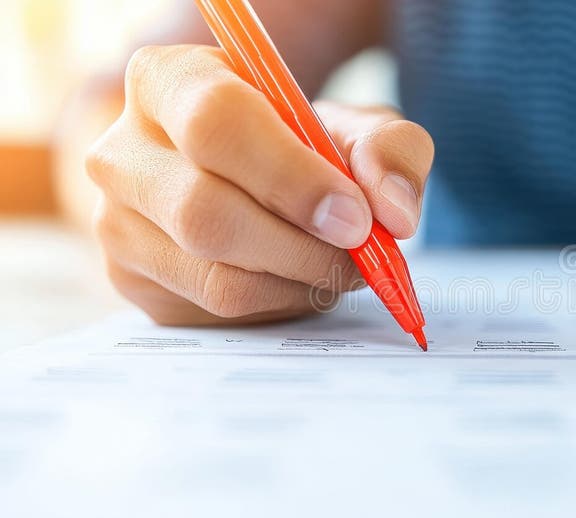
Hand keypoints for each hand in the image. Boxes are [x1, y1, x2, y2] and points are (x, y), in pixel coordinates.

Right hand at [88, 45, 433, 324]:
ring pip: (214, 274)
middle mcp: (121, 149)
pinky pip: (215, 310)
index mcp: (167, 81)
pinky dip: (277, 303)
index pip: (216, 123)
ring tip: (334, 264)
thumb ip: (390, 153)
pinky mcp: (131, 280)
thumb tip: (392, 212)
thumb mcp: (358, 131)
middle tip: (358, 253)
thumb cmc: (304, 149)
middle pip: (205, 212)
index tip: (355, 217)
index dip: (292, 177)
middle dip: (303, 246)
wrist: (260, 188)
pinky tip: (296, 278)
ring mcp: (115, 222)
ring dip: (298, 281)